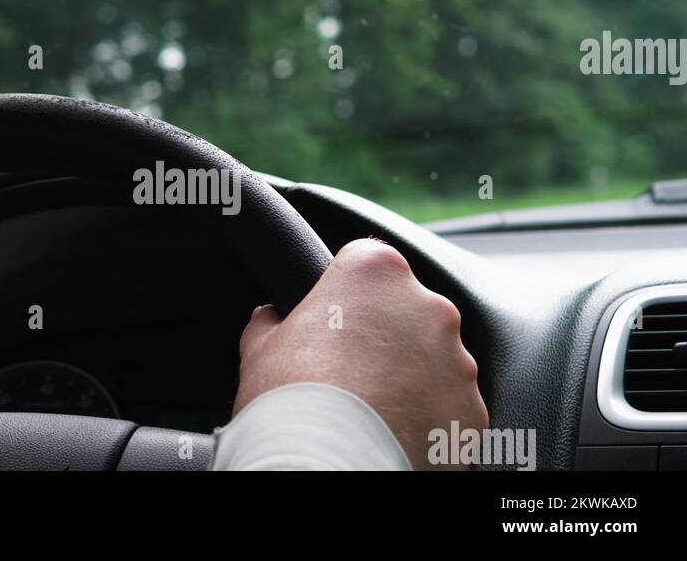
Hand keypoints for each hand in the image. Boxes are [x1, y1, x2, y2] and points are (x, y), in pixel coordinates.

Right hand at [234, 238, 487, 469]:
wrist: (328, 467)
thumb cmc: (292, 401)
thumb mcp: (260, 348)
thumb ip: (272, 321)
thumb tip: (269, 317)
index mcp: (376, 273)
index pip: (364, 264)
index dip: (342, 294)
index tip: (329, 322)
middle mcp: (428, 306)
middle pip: (405, 310)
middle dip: (382, 336)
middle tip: (346, 372)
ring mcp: (457, 360)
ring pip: (432, 360)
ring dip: (407, 377)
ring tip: (368, 409)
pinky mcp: (471, 410)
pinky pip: (448, 406)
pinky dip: (425, 417)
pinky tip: (390, 433)